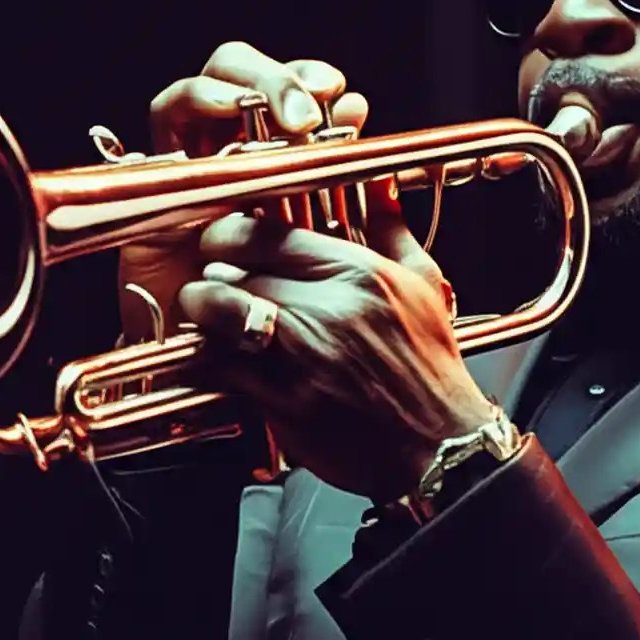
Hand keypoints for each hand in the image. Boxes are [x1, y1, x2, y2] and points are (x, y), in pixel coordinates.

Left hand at [136, 42, 496, 502]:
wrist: (438, 448)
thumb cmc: (430, 371)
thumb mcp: (424, 287)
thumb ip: (392, 232)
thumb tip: (379, 190)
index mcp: (358, 273)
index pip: (264, 234)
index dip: (225, 235)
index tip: (219, 243)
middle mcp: (327, 309)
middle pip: (232, 275)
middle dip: (210, 281)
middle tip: (209, 289)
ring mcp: (303, 356)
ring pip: (217, 319)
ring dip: (201, 320)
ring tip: (204, 323)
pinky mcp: (284, 401)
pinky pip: (220, 371)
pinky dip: (203, 365)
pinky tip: (207, 364)